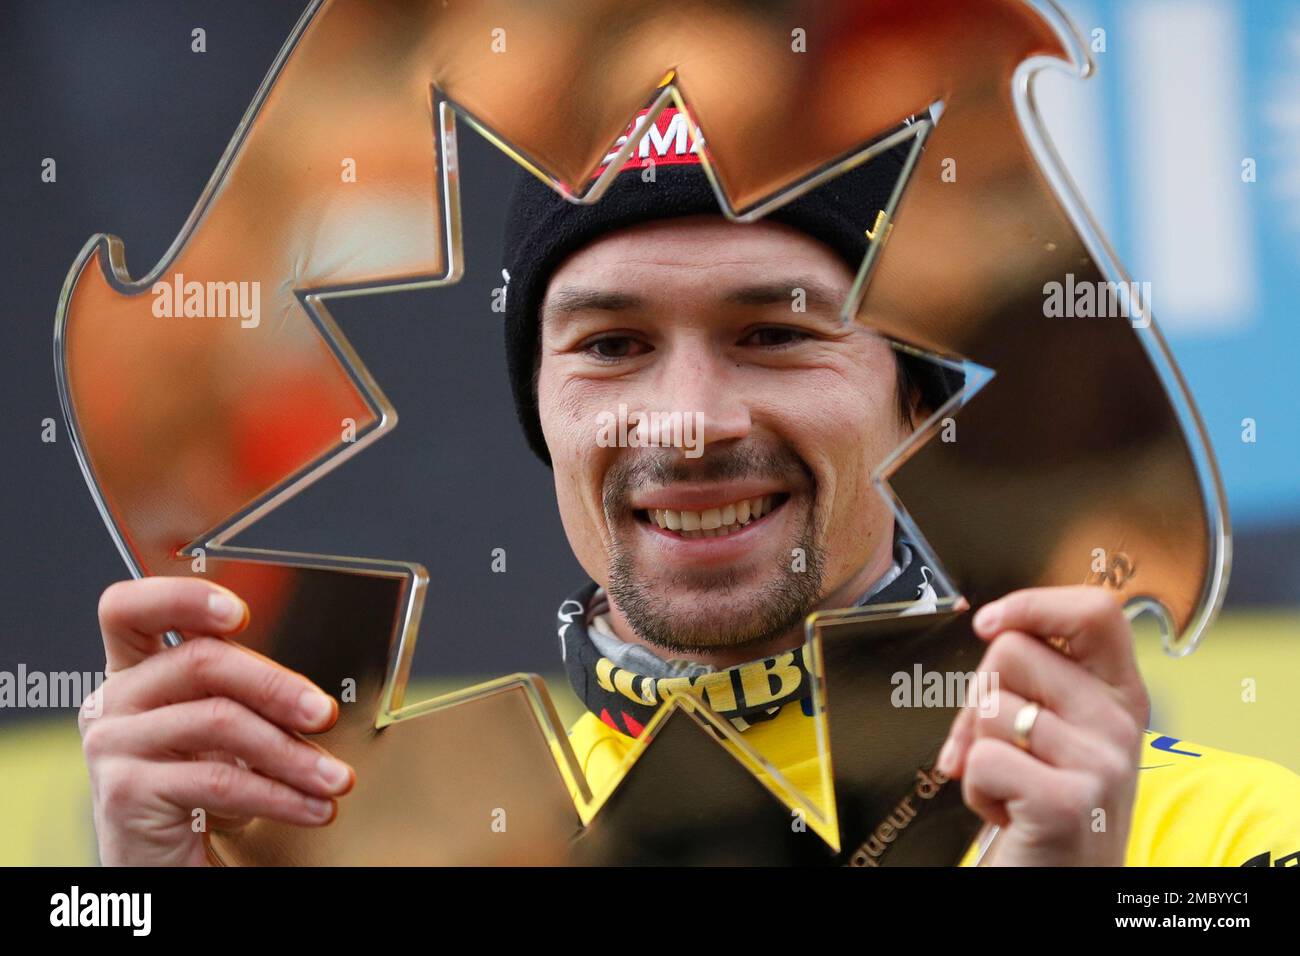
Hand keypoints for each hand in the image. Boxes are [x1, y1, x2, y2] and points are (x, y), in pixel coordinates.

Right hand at [82, 577, 354, 865]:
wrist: (164, 868)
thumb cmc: (198, 793)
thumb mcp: (223, 733)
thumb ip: (245, 694)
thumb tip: (313, 698)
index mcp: (133, 673)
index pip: (129, 608)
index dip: (182, 598)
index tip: (241, 612)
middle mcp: (112, 702)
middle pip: (199, 660)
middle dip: (277, 686)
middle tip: (326, 713)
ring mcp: (112, 746)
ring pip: (219, 721)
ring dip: (292, 754)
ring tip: (335, 779)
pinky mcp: (125, 792)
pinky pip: (219, 779)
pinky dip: (279, 795)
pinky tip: (312, 807)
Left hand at [936, 586, 1147, 865]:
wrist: (1059, 886)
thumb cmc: (1043, 807)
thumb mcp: (1054, 733)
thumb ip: (1033, 678)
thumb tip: (987, 623)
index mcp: (1120, 696)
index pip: (1096, 610)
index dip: (1032, 603)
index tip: (990, 623)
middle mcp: (1120, 725)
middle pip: (1010, 651)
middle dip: (980, 694)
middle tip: (1001, 746)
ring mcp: (1100, 763)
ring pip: (987, 705)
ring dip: (977, 749)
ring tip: (1011, 783)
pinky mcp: (1067, 802)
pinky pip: (980, 757)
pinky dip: (975, 790)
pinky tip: (1007, 812)